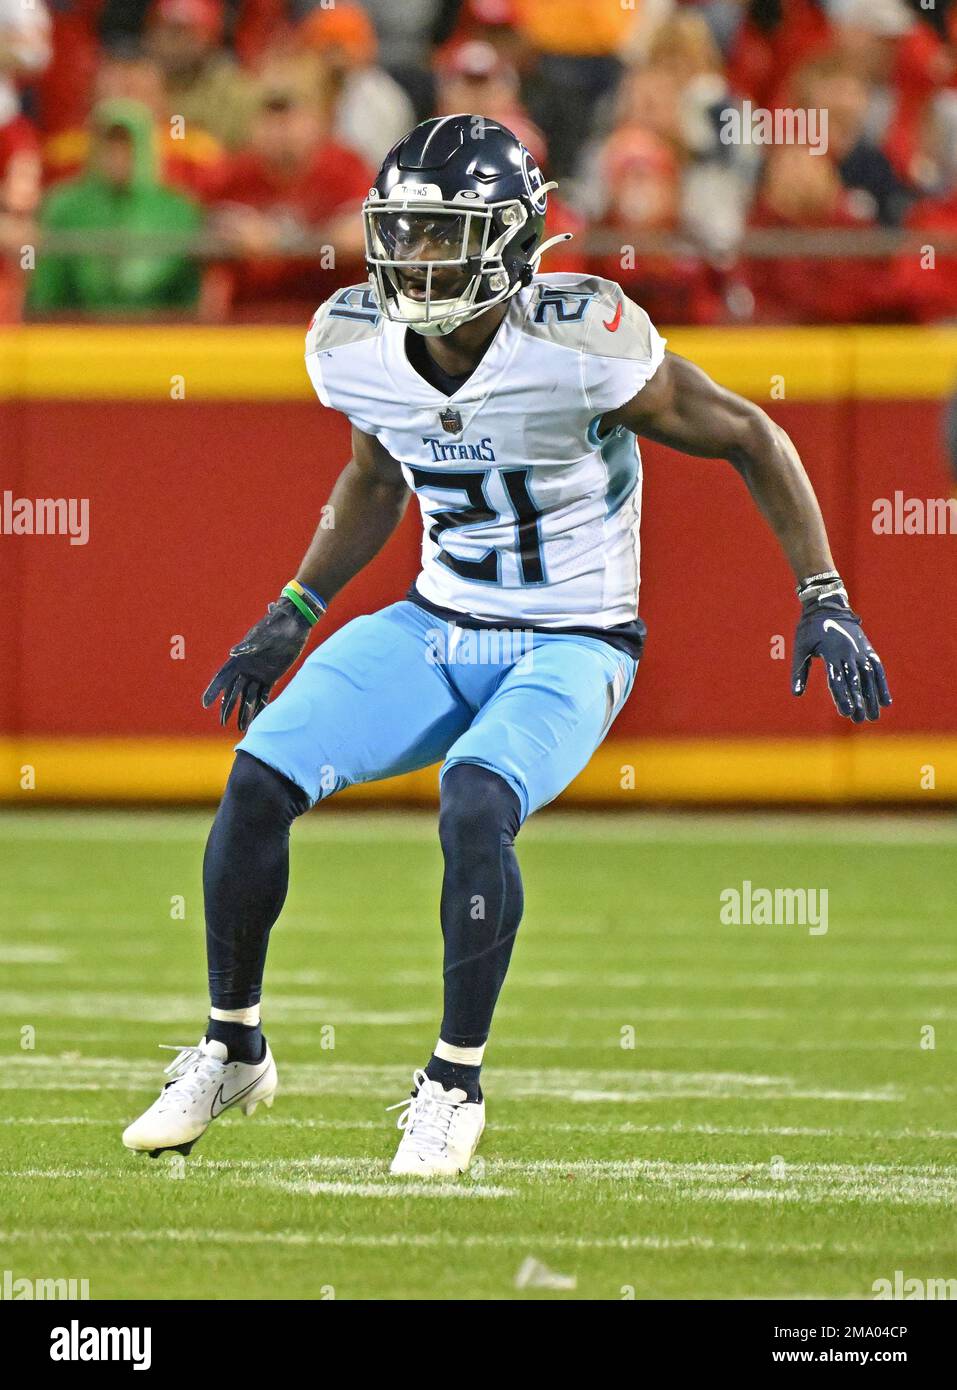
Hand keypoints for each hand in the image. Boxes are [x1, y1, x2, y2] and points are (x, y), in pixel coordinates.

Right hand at [202, 597, 310, 731]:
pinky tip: (257, 719)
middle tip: (222, 723)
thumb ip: (250, 645)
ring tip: (240, 728)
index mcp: (240, 659)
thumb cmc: (277, 626)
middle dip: (227, 707)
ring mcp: (258, 674)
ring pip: (248, 696)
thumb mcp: (264, 636)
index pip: (222, 677)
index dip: (213, 690)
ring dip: (244, 711)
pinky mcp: (271, 677)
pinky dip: (260, 707)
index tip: (205, 704)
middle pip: (233, 691)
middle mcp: (246, 668)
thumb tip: (232, 653)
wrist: (294, 624)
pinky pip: (263, 695)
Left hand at [792, 599, 891, 722]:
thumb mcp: (800, 648)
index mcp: (831, 653)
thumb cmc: (810, 630)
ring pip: (869, 678)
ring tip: (873, 717)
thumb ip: (798, 671)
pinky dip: (882, 685)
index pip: (837, 680)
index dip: (842, 697)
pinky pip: (877, 669)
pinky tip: (886, 701)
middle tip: (859, 720)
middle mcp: (848, 653)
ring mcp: (860, 651)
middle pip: (855, 682)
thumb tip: (796, 694)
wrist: (827, 606)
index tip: (846, 713)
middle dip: (858, 702)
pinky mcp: (867, 649)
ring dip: (872, 698)